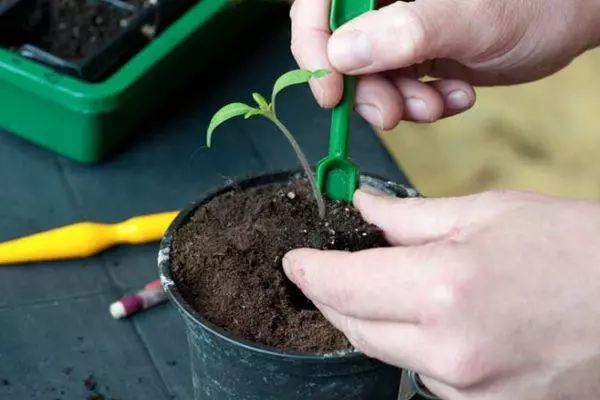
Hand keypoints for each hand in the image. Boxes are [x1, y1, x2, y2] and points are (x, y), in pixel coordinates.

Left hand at [283, 189, 599, 399]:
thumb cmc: (575, 247)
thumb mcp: (487, 213)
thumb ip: (410, 217)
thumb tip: (364, 207)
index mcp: (444, 290)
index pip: (343, 286)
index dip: (309, 272)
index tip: (296, 261)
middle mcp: (448, 351)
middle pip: (354, 325)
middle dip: (332, 295)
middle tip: (328, 269)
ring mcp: (468, 390)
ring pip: (386, 352)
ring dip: (373, 319)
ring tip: (388, 286)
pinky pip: (424, 374)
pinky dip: (413, 344)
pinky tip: (432, 318)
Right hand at [290, 0, 599, 127]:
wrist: (572, 20)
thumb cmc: (538, 3)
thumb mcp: (473, 18)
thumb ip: (407, 33)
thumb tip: (341, 55)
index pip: (320, 3)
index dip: (313, 46)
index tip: (330, 91)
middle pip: (339, 46)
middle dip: (366, 88)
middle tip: (394, 114)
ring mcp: (398, 25)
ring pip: (366, 74)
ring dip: (397, 101)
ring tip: (437, 105)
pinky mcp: (414, 51)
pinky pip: (396, 86)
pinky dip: (419, 103)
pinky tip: (453, 97)